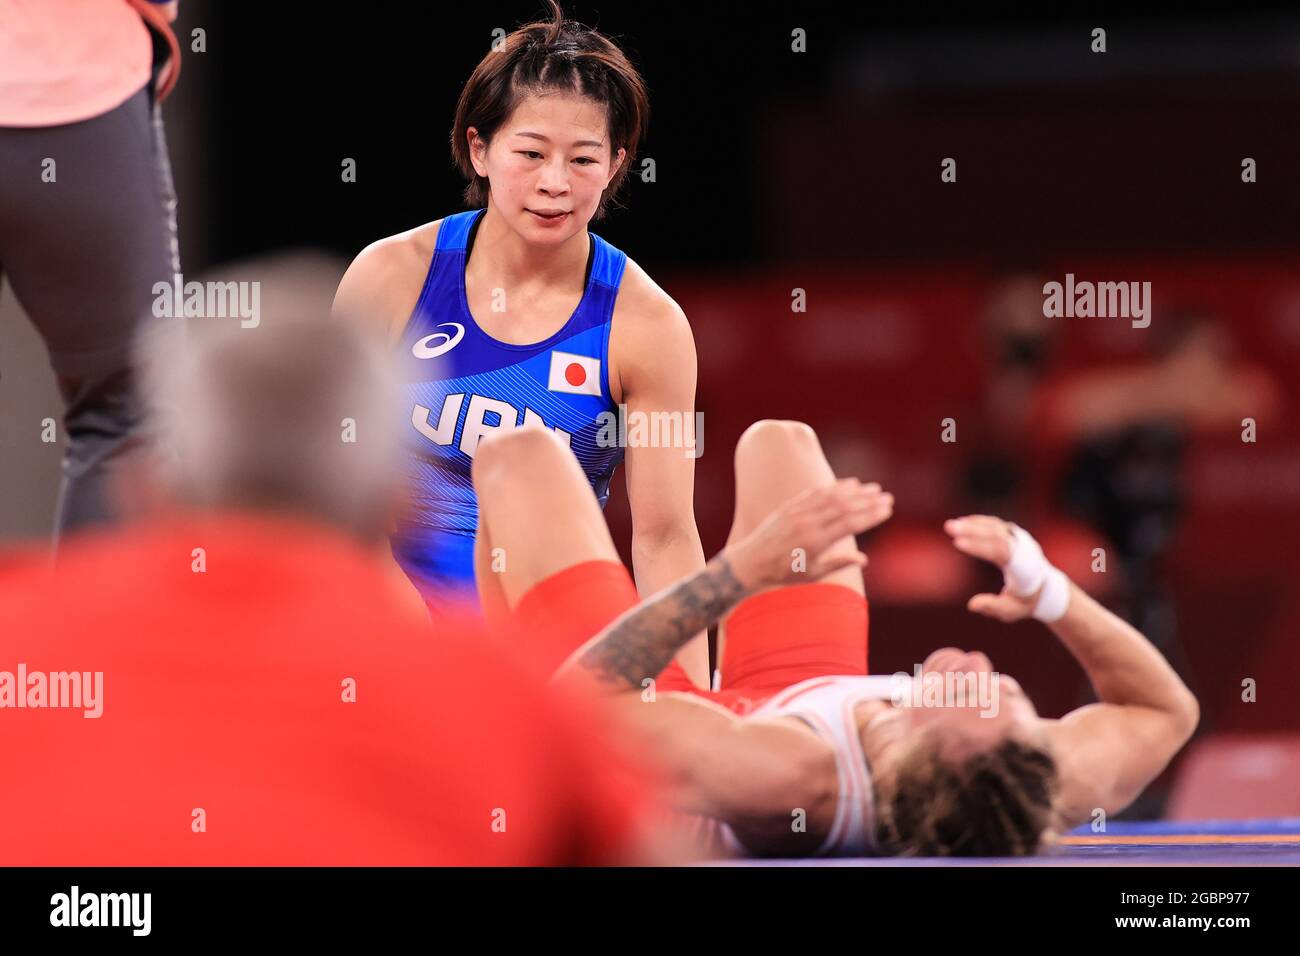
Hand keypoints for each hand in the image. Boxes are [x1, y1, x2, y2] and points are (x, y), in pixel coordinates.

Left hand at [727, 479, 892, 590]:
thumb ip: (837, 564)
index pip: (850, 525)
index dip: (871, 516)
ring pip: (832, 497)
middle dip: (868, 501)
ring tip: (874, 488)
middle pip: (845, 507)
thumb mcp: (811, 574)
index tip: (887, 510)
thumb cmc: (782, 573)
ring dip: (855, 491)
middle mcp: (808, 523)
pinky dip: (834, 487)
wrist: (750, 562)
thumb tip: (864, 559)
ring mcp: (798, 512)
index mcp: (815, 542)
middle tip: (887, 497)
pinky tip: (849, 484)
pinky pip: (816, 492)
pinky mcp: (790, 506)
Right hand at [943, 514, 1038, 622]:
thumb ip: (993, 607)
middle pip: (996, 534)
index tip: (957, 543)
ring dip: (972, 524)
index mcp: (1023, 568)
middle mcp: (1023, 549)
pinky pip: (995, 524)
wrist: (1045, 587)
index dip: (978, 546)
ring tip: (950, 525)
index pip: (1000, 551)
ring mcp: (1020, 540)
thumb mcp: (1011, 610)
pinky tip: (962, 522)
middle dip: (971, 530)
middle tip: (949, 527)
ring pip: (995, 526)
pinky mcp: (1014, 534)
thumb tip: (972, 605)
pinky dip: (979, 522)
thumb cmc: (1025, 600)